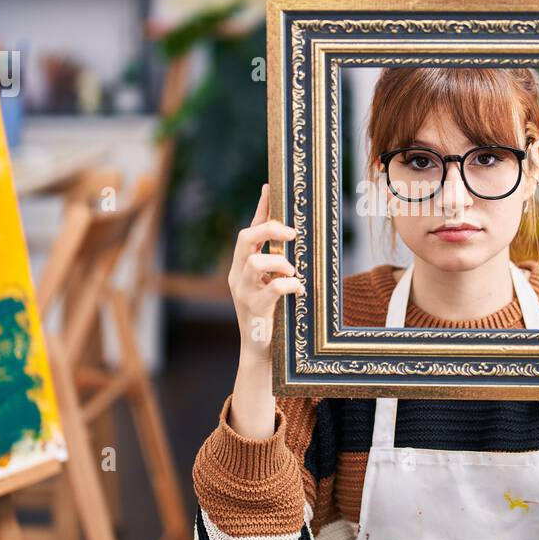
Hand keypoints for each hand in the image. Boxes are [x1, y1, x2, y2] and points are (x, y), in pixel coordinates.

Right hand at [229, 183, 303, 364]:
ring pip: (255, 262)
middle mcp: (238, 275)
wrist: (261, 353)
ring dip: (280, 263)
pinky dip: (290, 286)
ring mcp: (243, 293)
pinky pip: (272, 289)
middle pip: (245, 238)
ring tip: (294, 273)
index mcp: (242, 266)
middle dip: (269, 230)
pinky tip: (300, 291)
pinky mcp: (255, 309)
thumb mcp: (273, 284)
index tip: (270, 186)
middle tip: (293, 234)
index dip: (261, 208)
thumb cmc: (273, 315)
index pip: (250, 230)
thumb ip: (279, 263)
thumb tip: (296, 237)